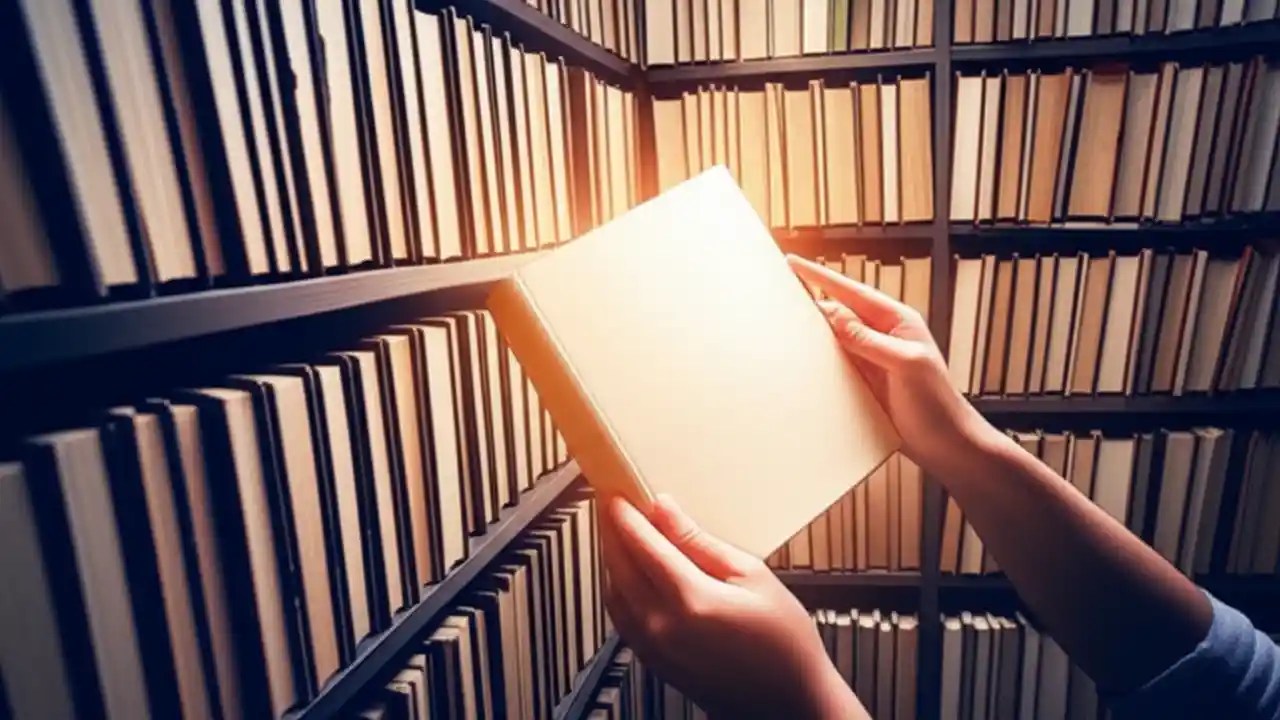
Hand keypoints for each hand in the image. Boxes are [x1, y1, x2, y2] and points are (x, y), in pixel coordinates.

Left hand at [599, 493, 867, 718]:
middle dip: (611, 530)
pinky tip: (629, 572)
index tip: (616, 490)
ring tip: (619, 531)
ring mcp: (654, 649)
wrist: (790, 703)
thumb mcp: (751, 575)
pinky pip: (621, 617)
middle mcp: (663, 627)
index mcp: (691, 601)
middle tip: (612, 503)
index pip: (641, 544)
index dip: (624, 513)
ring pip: (614, 592)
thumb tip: (665, 511)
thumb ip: (699, 542)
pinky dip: (619, 587)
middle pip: (618, 566)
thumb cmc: (784, 643)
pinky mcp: (654, 663)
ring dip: (611, 558)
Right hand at [787, 255, 996, 477]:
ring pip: (834, 338)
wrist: (947, 446)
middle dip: (812, 301)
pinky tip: (803, 361)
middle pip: (840, 312)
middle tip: (781, 294)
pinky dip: (818, 360)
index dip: (822, 278)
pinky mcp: (865, 382)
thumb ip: (869, 340)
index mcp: (898, 322)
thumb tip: (835, 315)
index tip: (794, 264)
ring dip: (813, 333)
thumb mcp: (906, 365)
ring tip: (785, 324)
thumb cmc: (938, 405)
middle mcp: (883, 337)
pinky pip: (835, 363)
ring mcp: (872, 360)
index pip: (853, 293)